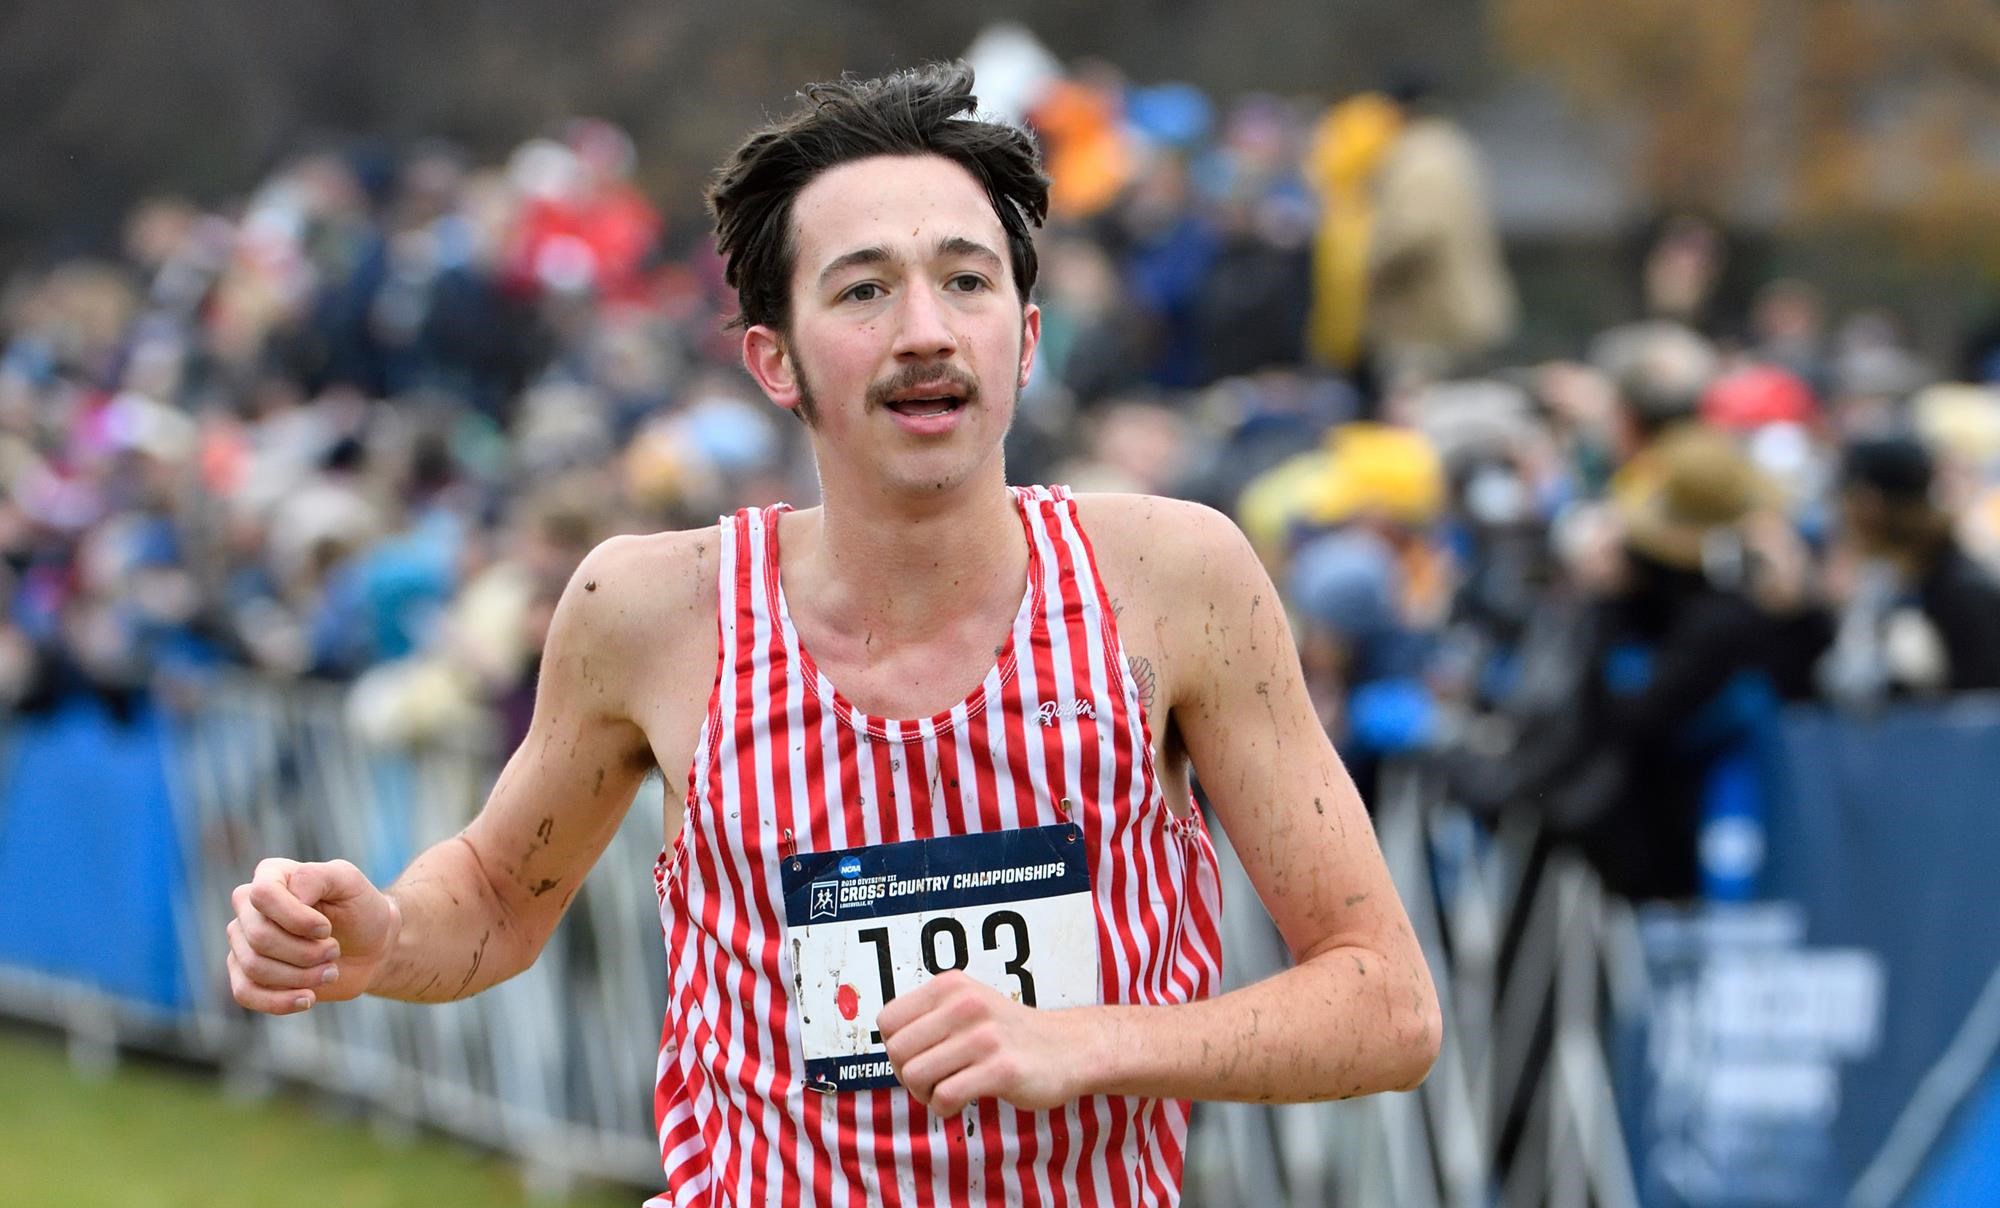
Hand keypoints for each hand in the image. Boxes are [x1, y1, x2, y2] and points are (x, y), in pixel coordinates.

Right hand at [226, 858, 398, 1013]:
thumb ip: (316, 876)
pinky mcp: (247, 974)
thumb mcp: (349, 881)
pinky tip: (307, 998)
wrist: (370, 948)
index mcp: (271, 875)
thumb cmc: (360, 909)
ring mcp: (244, 942)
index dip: (296, 918)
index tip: (326, 929)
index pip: (262, 895)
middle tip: (334, 951)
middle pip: (259, 937)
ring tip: (330, 971)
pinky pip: (245, 993)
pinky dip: (278, 1001)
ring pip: (255, 967)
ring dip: (301, 976)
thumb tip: (289, 895)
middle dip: (305, 952)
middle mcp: (250, 907)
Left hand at [876, 970, 1099, 1117]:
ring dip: (925, 1094)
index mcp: (950, 985)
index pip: (887, 1020)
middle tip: (933, 1080)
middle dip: (907, 1075)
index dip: (896, 1047)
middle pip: (897, 1051)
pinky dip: (945, 1108)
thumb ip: (928, 1015)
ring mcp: (984, 1036)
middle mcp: (965, 1004)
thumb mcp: (966, 1004)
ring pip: (916, 1075)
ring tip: (948, 1090)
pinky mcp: (1002, 1069)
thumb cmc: (1008, 1033)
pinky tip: (962, 1101)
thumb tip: (888, 1043)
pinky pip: (945, 1096)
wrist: (1067, 1047)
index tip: (920, 1057)